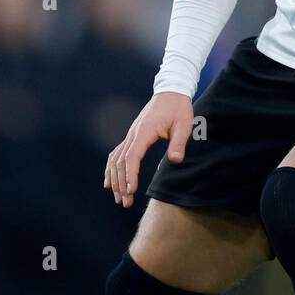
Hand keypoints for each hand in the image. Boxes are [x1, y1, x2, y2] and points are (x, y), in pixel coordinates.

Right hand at [104, 92, 193, 206]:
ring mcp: (130, 135)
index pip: (132, 157)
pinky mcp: (132, 136)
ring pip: (115, 159)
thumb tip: (176, 160)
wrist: (170, 92)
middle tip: (125, 202)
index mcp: (144, 132)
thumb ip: (179, 143)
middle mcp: (133, 134)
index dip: (130, 175)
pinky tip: (110, 182)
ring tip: (119, 198)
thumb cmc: (179, 109)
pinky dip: (111, 169)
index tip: (131, 190)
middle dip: (121, 183)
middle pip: (120, 162)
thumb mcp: (184, 125)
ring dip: (115, 179)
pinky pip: (116, 154)